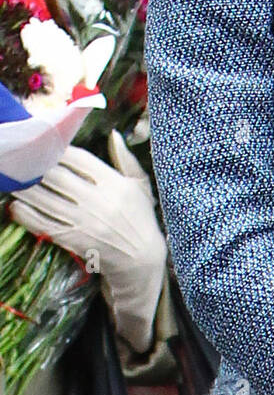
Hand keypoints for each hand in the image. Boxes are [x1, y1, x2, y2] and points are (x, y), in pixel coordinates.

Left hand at [9, 129, 166, 352]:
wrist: (141, 259)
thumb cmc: (140, 218)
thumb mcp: (140, 186)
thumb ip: (126, 159)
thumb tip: (114, 135)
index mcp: (115, 183)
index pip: (80, 159)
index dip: (59, 150)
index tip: (46, 145)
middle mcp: (98, 200)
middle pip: (57, 177)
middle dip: (36, 167)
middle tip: (20, 159)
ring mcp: (84, 221)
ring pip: (45, 199)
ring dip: (25, 188)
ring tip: (11, 180)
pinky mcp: (72, 239)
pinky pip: (43, 224)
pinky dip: (26, 215)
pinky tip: (15, 206)